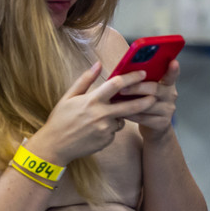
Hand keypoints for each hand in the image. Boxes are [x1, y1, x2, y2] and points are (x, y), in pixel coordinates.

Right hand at [27, 62, 154, 164]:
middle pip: (131, 105)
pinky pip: (115, 129)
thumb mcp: (68, 97)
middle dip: (145, 99)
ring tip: (102, 115)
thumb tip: (98, 64)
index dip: (132, 78)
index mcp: (92, 100)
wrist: (55, 146)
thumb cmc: (60, 119)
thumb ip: (85, 80)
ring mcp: (105, 129)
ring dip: (119, 114)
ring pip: (122, 118)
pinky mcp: (107, 140)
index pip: (117, 85)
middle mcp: (101, 115)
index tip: (143, 73)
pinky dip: (111, 126)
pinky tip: (96, 128)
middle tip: (154, 94)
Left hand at [122, 59, 180, 137]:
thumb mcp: (149, 90)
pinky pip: (143, 118)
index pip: (172, 75)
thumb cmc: (147, 102)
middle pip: (155, 89)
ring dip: (129, 102)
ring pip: (148, 105)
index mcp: (168, 84)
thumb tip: (125, 70)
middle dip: (136, 88)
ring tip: (115, 100)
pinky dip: (130, 114)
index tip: (173, 62)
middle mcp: (171, 96)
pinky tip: (121, 112)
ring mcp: (168, 110)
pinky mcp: (162, 123)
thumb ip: (143, 80)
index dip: (173, 70)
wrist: (154, 127)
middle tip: (121, 88)